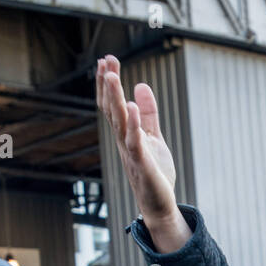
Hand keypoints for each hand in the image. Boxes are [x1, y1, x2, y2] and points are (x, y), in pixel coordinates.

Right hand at [96, 55, 190, 250]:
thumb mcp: (153, 137)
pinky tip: (133, 107)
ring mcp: (131, 152)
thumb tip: (141, 85)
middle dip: (107, 85)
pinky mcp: (142, 164)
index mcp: (125, 134)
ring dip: (114, 99)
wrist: (159, 205)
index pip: (112, 104)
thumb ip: (148, 114)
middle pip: (111, 109)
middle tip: (105, 60)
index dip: (107, 83)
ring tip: (111, 76)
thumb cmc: (155, 173)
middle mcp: (123, 141)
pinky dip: (134, 125)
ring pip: (119, 122)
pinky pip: (135, 143)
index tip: (106, 60)